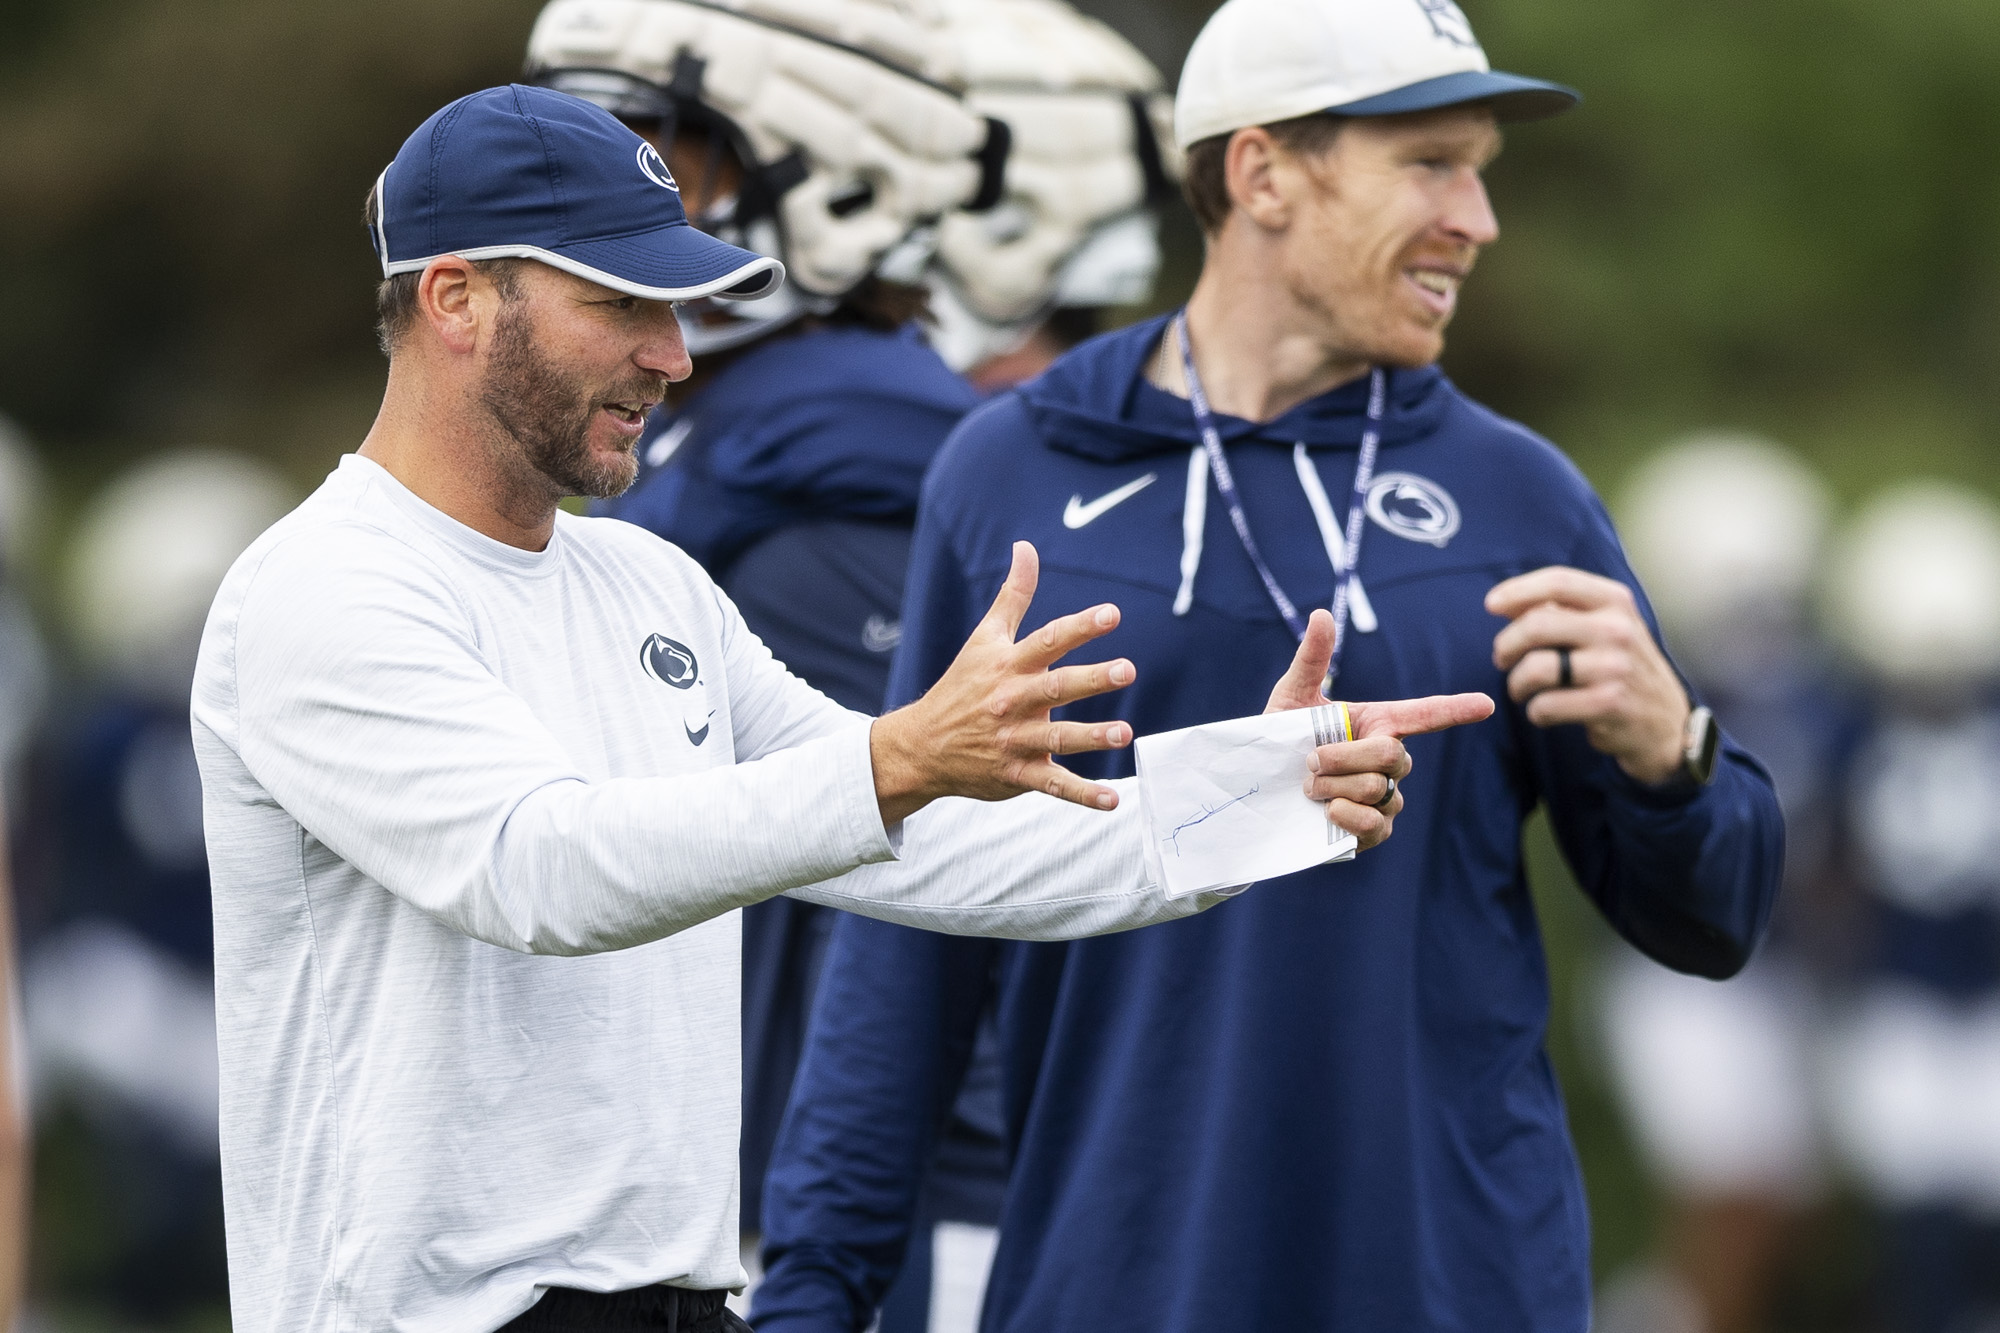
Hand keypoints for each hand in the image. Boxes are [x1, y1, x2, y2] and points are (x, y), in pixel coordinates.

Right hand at [871, 542, 1136, 825]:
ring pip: (1056, 739)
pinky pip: (1052, 785)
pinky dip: (1082, 795)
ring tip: (1124, 732)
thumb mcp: (984, 637)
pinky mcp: (1016, 775)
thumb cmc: (963, 686)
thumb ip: (1012, 594)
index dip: (1080, 627)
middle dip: (1092, 678)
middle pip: (1056, 687)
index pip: (1047, 641)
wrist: (922, 746)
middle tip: (1128, 670)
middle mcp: (1012, 701)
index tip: (1112, 614)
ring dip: (1091, 737)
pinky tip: (1113, 800)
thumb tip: (1026, 547)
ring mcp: (1014, 740)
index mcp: (1008, 665)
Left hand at [1267, 609, 1494, 850]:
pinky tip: (1325, 812)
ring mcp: (1387, 798)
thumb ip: (1312, 659)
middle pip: (1392, 755)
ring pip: (1378, 789)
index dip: (1457, 709)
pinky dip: (1345, 816)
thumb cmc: (1282, 739)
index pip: (1426, 714)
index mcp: (1379, 723)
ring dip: (1333, 786)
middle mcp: (1391, 760)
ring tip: (1308, 786)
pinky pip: (1375, 824)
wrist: (1261, 788)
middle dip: (1343, 757)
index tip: (1487, 704)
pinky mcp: (1374, 831)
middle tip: (1308, 761)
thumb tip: (1321, 614)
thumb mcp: (1292, 696)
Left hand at [1486, 566, 1689, 784]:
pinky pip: (1545, 705)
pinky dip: (1536, 712)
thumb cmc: (1622, 670)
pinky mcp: (1608, 704)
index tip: (1491, 605)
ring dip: (1516, 683)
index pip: (1558, 581)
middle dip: (1506, 644)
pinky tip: (1545, 713)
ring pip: (1536, 668)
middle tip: (1501, 660)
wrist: (1667, 724)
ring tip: (1521, 690)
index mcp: (1615, 602)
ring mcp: (1615, 667)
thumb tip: (1504, 604)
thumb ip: (1563, 612)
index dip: (1517, 590)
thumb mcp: (1606, 629)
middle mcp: (1618, 629)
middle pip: (1537, 624)